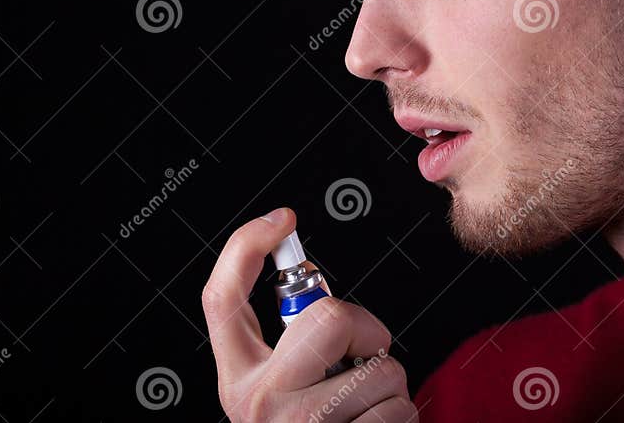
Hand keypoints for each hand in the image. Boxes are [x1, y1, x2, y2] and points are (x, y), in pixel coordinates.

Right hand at [202, 207, 417, 421]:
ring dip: (390, 386)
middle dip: (365, 328)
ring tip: (364, 413)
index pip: (221, 298)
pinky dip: (402, 417)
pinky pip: (400, 408)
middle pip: (326, 317)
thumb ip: (292, 345)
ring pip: (381, 368)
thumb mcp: (282, 391)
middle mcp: (260, 403)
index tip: (282, 220)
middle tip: (361, 354)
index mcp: (239, 379)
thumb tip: (314, 286)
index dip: (245, 246)